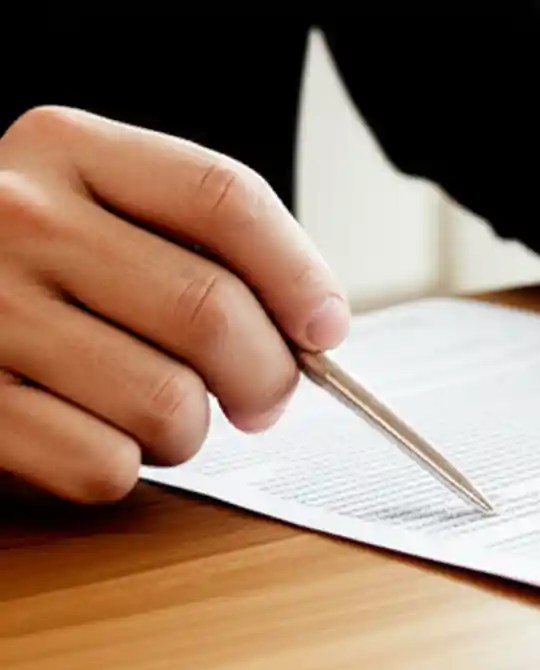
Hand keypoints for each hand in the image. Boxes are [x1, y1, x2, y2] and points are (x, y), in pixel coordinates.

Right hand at [0, 107, 348, 502]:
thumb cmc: (31, 266)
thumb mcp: (97, 210)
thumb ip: (200, 245)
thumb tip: (316, 328)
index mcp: (67, 150)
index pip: (224, 197)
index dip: (299, 273)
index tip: (327, 327)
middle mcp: (16, 217)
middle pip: (209, 309)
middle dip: (267, 375)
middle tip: (263, 398)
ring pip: (167, 402)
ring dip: (192, 430)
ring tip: (166, 415)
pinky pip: (102, 463)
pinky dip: (126, 467)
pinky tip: (101, 436)